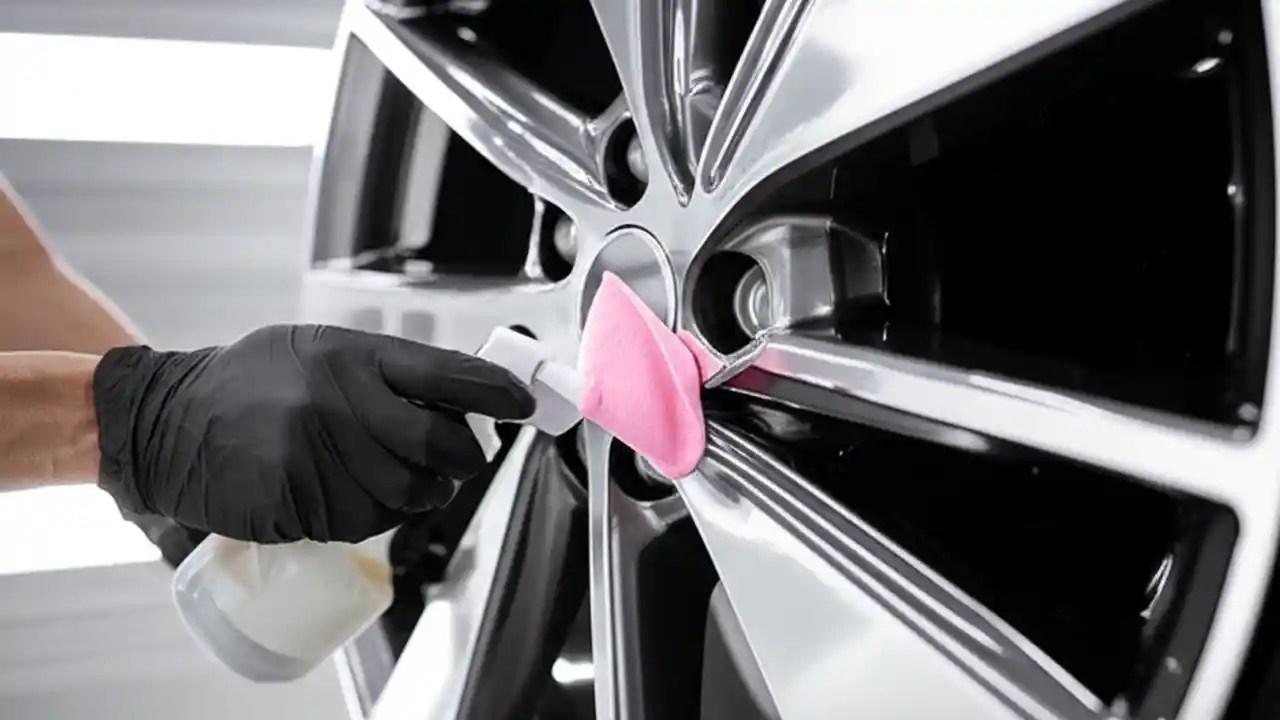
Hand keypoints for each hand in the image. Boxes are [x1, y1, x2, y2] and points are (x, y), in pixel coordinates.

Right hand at [93, 324, 533, 542]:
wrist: (167, 421)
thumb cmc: (254, 383)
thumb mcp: (320, 350)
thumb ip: (388, 371)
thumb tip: (467, 395)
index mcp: (351, 355)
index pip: (446, 373)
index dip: (495, 394)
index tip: (524, 407)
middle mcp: (339, 401)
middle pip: (441, 446)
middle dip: (461, 461)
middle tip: (454, 461)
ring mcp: (317, 454)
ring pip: (409, 494)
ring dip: (417, 494)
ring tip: (387, 476)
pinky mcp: (298, 501)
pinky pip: (366, 523)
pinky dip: (372, 516)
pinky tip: (344, 492)